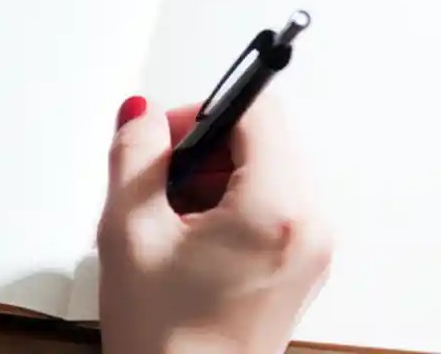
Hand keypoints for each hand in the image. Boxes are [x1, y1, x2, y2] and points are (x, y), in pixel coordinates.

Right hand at [97, 95, 332, 353]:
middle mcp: (310, 225)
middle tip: (156, 187)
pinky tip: (189, 245)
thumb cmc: (168, 341)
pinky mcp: (301, 267)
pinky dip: (228, 209)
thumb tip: (141, 114)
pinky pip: (269, 208)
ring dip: (211, 181)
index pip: (259, 110)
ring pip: (264, 174)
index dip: (202, 110)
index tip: (166, 133)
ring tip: (170, 226)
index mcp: (277, 209)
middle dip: (202, 151)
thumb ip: (133, 153)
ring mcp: (311, 249)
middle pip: (263, 141)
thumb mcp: (129, 231)